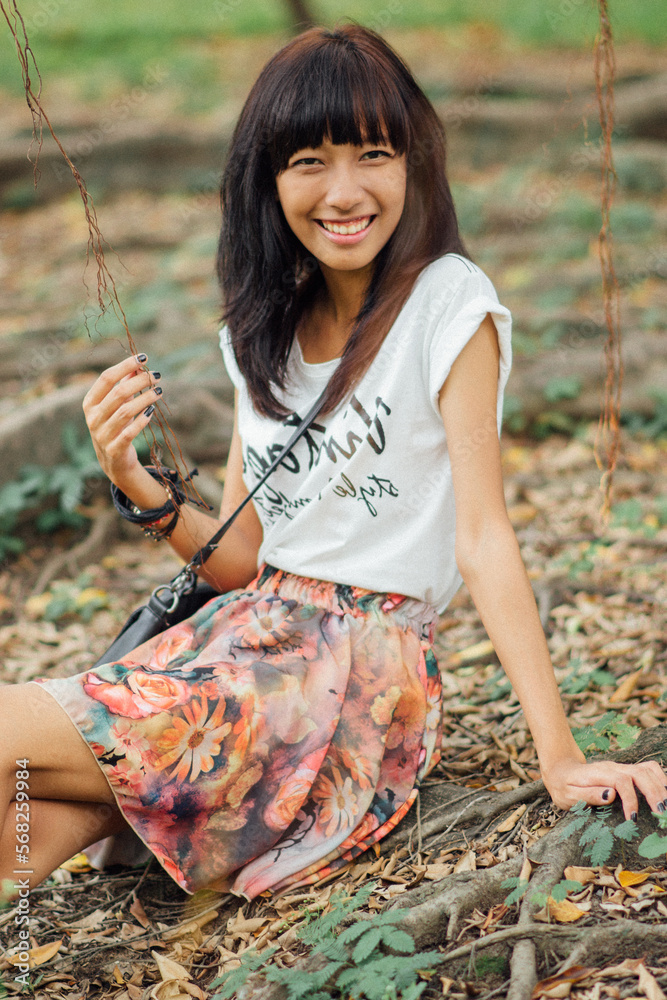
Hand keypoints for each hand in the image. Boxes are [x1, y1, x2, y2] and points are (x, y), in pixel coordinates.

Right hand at [83, 354, 160, 487]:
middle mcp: (93, 418)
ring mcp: (102, 434)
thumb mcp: (116, 405)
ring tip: (159, 391)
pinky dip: (142, 420)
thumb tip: (137, 366)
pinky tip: (152, 411)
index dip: (125, 366)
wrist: (113, 461)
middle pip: (118, 393)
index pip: (106, 378)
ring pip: (126, 411)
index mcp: (90, 403)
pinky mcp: (114, 449)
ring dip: (145, 399)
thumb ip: (124, 385)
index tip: (143, 358)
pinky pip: (130, 432)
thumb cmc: (115, 426)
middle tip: (156, 376)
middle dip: (139, 382)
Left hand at [542, 756, 666, 820]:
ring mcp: (621, 767)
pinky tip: (664, 794)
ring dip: (660, 786)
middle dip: (653, 793)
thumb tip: (611, 795)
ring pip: (647, 769)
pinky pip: (648, 769)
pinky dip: (660, 779)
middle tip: (661, 814)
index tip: (633, 819)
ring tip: (665, 807)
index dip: (630, 799)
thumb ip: (588, 795)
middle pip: (640, 773)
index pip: (621, 781)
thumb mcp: (568, 795)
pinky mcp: (626, 770)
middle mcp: (613, 767)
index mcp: (598, 774)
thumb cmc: (564, 786)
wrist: (562, 769)